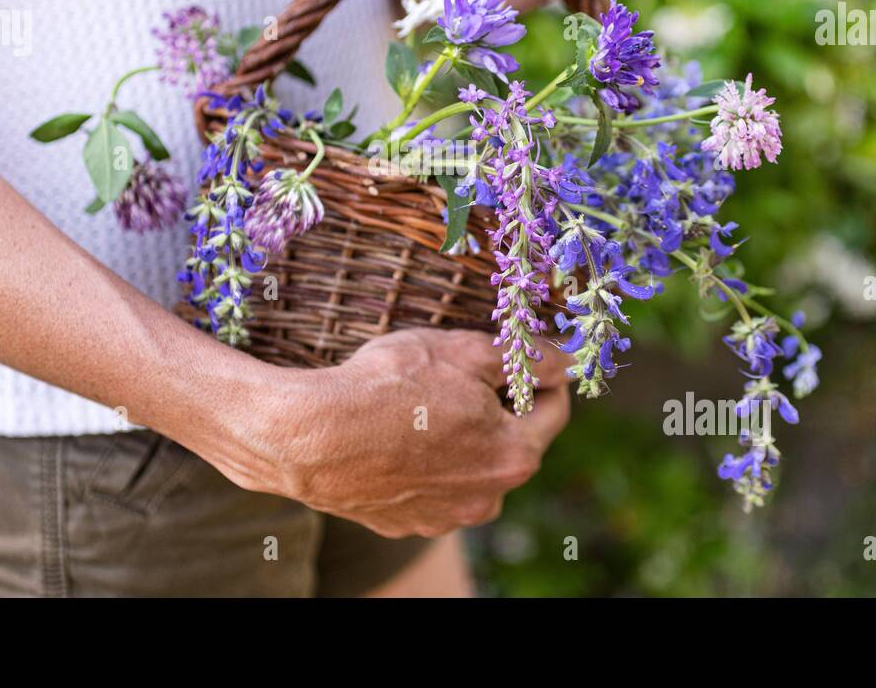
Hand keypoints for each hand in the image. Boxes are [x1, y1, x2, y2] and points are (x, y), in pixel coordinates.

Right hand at [255, 328, 572, 537]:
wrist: (311, 436)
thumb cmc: (388, 387)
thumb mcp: (463, 352)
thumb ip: (524, 358)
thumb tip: (565, 361)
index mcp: (514, 455)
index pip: (554, 408)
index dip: (541, 374)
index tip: (520, 355)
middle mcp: (489, 498)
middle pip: (511, 440)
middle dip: (496, 404)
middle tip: (460, 372)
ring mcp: (446, 516)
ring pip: (471, 465)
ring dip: (461, 436)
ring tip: (421, 404)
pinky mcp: (407, 523)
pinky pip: (432, 485)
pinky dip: (425, 460)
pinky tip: (396, 434)